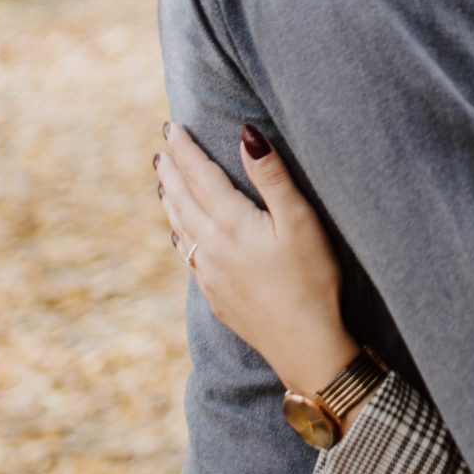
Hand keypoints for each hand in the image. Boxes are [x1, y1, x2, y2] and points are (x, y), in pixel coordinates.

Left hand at [155, 122, 356, 399]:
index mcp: (232, 224)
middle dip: (172, 172)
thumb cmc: (311, 279)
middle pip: (184, 200)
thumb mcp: (299, 221)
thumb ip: (271, 176)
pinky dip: (179, 235)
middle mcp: (212, 248)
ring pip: (181, 229)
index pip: (201, 176)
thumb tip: (245, 134)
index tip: (172, 127)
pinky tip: (180, 235)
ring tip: (164, 183)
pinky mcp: (217, 296)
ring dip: (171, 201)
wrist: (304, 346)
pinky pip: (187, 257)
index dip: (186, 150)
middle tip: (162, 150)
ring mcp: (211, 275)